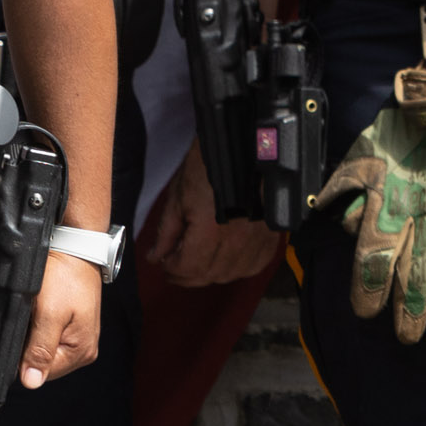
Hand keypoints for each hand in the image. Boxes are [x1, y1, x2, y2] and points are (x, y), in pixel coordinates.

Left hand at [19, 250, 104, 387]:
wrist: (74, 248)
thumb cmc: (65, 277)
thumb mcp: (49, 314)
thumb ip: (40, 350)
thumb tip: (31, 382)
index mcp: (80, 352)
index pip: (41, 373)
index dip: (23, 358)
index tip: (20, 332)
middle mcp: (83, 349)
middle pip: (43, 362)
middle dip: (29, 343)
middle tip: (29, 316)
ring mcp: (78, 337)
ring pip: (43, 348)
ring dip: (33, 333)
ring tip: (36, 310)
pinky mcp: (73, 324)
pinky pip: (48, 334)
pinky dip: (39, 324)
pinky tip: (39, 309)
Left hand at [140, 153, 287, 287]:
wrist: (243, 149)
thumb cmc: (208, 167)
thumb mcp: (178, 197)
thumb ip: (166, 233)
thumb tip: (155, 257)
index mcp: (210, 233)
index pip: (188, 268)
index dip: (172, 270)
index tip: (163, 265)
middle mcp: (236, 244)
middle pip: (208, 276)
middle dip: (187, 276)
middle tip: (174, 268)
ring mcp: (256, 242)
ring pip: (231, 275)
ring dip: (211, 274)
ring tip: (198, 263)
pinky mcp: (270, 238)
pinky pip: (254, 266)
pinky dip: (238, 269)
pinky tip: (226, 261)